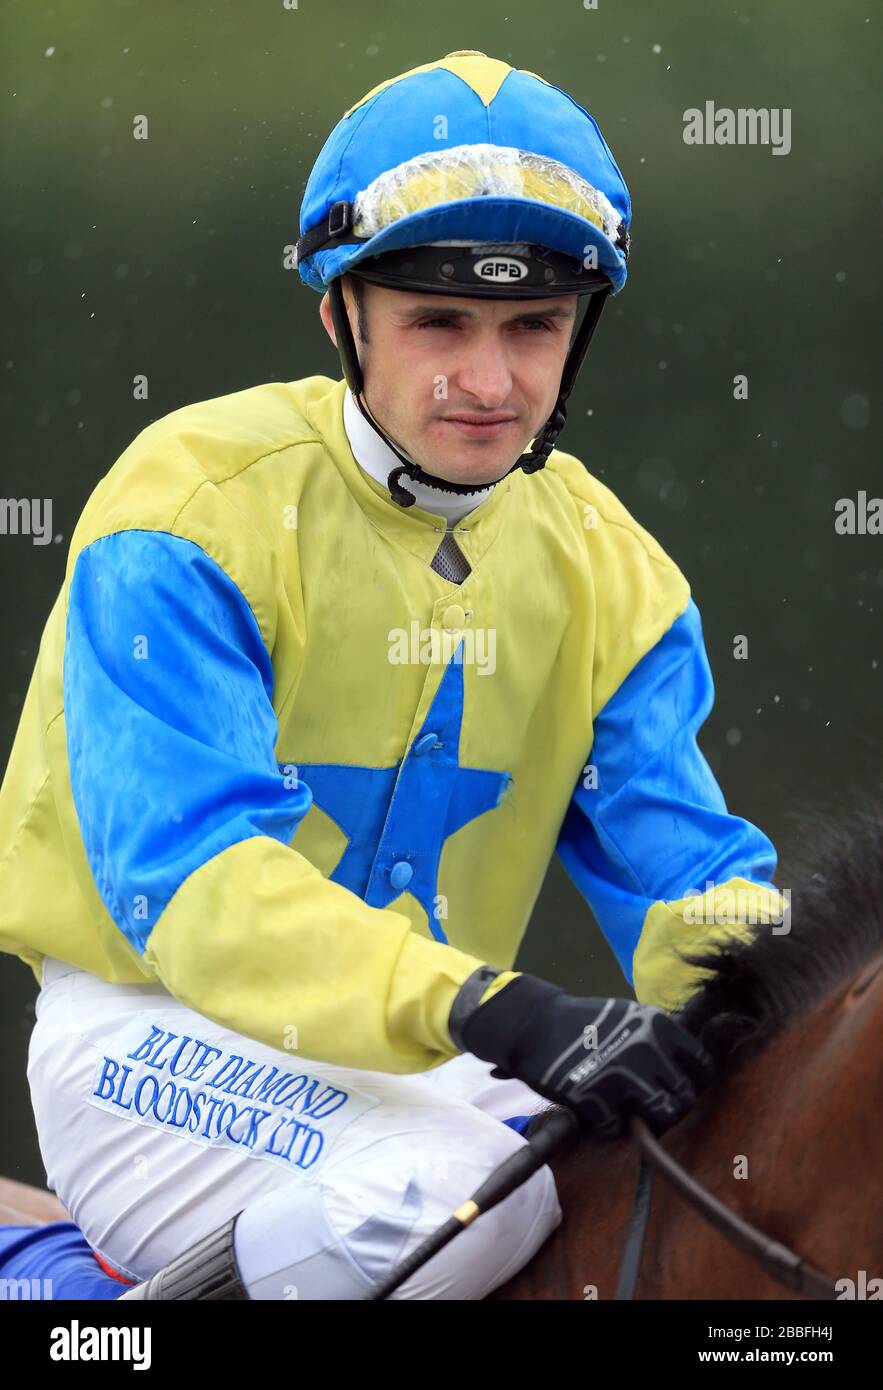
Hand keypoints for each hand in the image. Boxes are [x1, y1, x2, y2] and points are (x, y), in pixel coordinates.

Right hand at [452, 971, 714, 1138]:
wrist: (534, 1023)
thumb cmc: (585, 1021)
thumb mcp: (631, 1016)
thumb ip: (660, 1040)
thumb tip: (690, 1069)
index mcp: (659, 1026)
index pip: (703, 1068)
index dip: (694, 1082)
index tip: (678, 1087)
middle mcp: (647, 1050)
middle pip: (685, 1099)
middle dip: (670, 1106)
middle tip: (650, 1103)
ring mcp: (622, 1075)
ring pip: (661, 1117)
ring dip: (647, 1120)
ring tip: (629, 1110)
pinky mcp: (596, 1098)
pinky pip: (617, 1128)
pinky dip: (607, 1123)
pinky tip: (597, 1108)